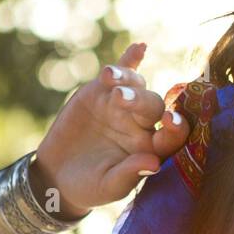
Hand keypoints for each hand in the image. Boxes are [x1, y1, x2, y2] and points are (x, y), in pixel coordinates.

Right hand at [31, 42, 190, 215]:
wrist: (58, 175)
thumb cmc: (90, 186)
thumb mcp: (107, 186)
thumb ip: (130, 175)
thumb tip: (154, 164)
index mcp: (152, 148)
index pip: (171, 136)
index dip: (175, 127)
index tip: (171, 121)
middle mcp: (143, 124)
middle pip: (151, 106)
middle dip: (139, 100)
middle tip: (120, 100)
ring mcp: (122, 105)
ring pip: (135, 86)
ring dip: (127, 79)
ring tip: (110, 77)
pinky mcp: (101, 92)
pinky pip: (119, 73)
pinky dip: (129, 60)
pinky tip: (140, 47)